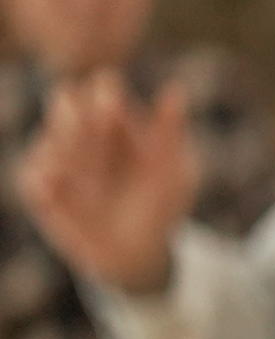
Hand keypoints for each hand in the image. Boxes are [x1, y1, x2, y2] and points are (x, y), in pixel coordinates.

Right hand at [15, 72, 200, 289]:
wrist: (136, 251)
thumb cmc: (161, 205)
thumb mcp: (174, 172)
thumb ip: (171, 133)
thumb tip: (177, 89)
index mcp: (116, 118)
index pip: (102, 87)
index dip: (105, 94)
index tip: (114, 108)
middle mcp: (80, 129)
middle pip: (65, 100)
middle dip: (79, 116)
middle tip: (96, 132)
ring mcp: (56, 155)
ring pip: (49, 136)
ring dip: (69, 152)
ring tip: (94, 180)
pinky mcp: (38, 184)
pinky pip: (33, 173)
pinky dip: (49, 180)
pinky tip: (64, 191)